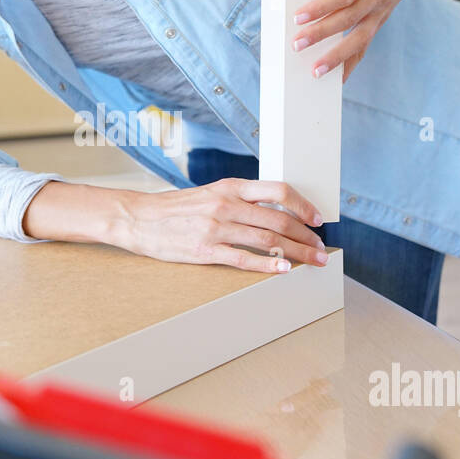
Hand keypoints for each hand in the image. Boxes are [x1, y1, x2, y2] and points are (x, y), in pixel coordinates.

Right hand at [112, 178, 328, 273]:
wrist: (138, 218)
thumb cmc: (175, 208)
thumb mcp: (210, 194)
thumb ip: (240, 200)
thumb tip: (274, 211)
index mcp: (230, 187)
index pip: (278, 191)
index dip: (303, 206)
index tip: (317, 219)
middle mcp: (226, 205)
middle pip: (279, 220)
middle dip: (306, 236)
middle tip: (321, 248)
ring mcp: (216, 228)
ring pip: (267, 240)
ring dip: (296, 252)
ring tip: (312, 261)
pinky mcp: (205, 251)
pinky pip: (243, 259)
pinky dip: (268, 266)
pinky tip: (283, 270)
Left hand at [292, 0, 455, 82]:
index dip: (323, 6)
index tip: (300, 16)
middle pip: (349, 18)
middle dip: (322, 34)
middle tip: (297, 44)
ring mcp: (382, 9)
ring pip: (360, 38)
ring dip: (337, 57)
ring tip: (315, 72)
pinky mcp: (380, 19)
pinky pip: (366, 44)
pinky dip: (352, 63)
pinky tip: (338, 78)